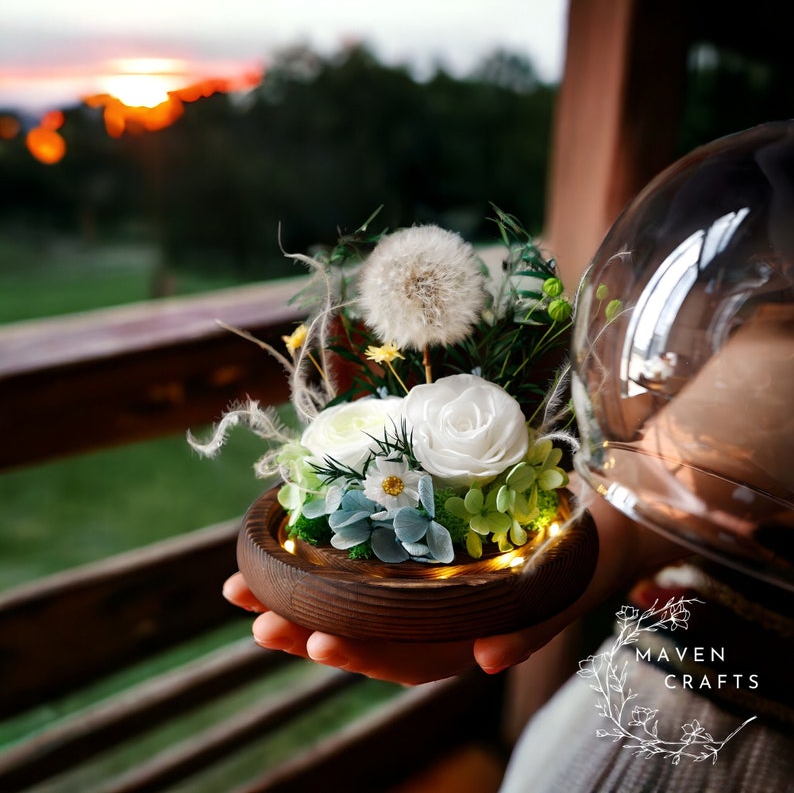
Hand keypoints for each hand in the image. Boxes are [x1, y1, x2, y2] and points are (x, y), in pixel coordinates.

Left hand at [223, 487, 685, 684]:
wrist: (585, 527)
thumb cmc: (573, 561)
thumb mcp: (559, 594)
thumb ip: (528, 630)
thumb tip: (487, 660)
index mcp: (461, 638)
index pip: (404, 658)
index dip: (360, 653)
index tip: (316, 640)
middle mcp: (429, 620)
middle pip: (363, 635)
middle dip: (304, 629)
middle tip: (253, 616)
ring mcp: (417, 589)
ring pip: (351, 607)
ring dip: (297, 600)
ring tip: (244, 590)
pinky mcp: (411, 554)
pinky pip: (361, 571)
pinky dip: (321, 565)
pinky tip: (286, 549)